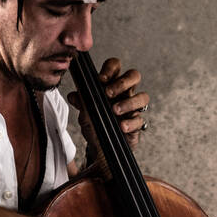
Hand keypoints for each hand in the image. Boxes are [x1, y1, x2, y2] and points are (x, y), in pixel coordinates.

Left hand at [67, 57, 149, 177]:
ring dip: (129, 102)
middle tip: (109, 93)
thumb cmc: (95, 127)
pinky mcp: (137, 124)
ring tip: (115, 111)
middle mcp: (124, 94)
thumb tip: (73, 95)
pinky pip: (140, 120)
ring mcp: (133, 108)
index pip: (115, 67)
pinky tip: (121, 127)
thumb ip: (81, 103)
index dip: (110, 69)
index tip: (101, 79)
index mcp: (111, 85)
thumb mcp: (84, 114)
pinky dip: (130, 123)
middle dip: (123, 82)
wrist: (100, 150)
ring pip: (143, 96)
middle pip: (134, 76)